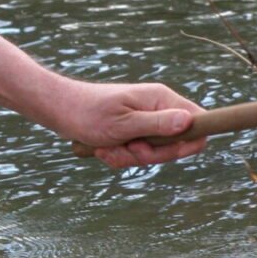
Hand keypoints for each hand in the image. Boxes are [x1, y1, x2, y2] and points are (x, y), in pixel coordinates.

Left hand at [54, 80, 205, 168]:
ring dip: (129, 157)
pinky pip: (136, 154)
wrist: (57, 109)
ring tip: (108, 146)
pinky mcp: (133, 132)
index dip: (189, 142)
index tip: (166, 150)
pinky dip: (119, 156)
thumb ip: (157, 125)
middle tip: (128, 146)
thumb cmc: (87, 112)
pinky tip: (102, 148)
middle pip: (176, 145)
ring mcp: (145, 122)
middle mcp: (158, 109)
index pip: (198, 121)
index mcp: (161, 99)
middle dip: (150, 154)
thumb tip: (189, 122)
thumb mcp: (123, 123)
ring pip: (154, 153)